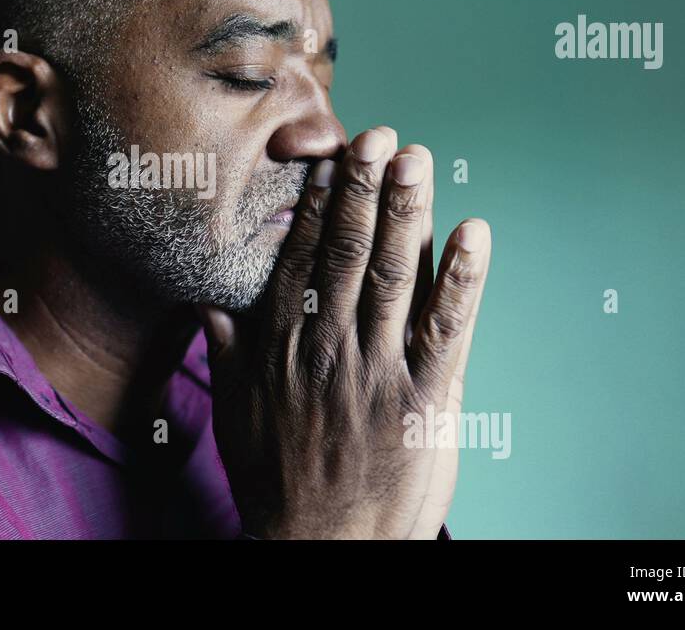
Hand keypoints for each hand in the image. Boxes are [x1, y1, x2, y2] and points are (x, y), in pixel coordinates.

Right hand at [198, 126, 491, 538]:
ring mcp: (378, 371)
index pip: (302, 257)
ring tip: (418, 157)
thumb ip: (227, 347)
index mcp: (283, 345)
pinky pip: (449, 329)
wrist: (322, 550)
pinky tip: (476, 233)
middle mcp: (328, 347)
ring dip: (409, 211)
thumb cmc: (278, 479)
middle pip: (350, 253)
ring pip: (395, 276)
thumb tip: (208, 297)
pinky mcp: (425, 400)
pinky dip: (463, 278)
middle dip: (365, 187)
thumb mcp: (236, 411)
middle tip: (379, 133)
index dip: (321, 202)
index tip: (331, 154)